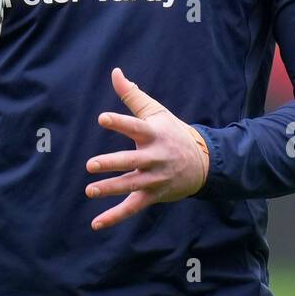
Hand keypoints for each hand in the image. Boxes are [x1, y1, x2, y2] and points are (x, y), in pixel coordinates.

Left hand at [85, 67, 209, 229]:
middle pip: (131, 161)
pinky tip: (96, 223)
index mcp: (154, 134)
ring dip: (110, 189)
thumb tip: (115, 72)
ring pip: (131, 186)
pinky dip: (115, 217)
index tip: (102, 118)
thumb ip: (132, 95)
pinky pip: (133, 208)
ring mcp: (155, 178)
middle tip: (91, 165)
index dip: (119, 123)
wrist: (203, 163)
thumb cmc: (172, 132)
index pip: (135, 127)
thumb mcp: (156, 112)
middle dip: (112, 164)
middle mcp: (155, 157)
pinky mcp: (153, 195)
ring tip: (90, 190)